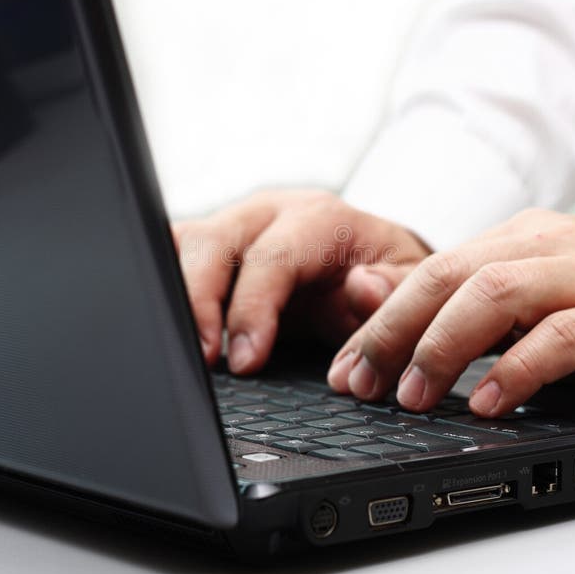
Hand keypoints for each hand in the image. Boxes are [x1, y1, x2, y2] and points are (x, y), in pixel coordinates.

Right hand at [173, 189, 430, 372]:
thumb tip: (362, 288)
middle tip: (204, 358)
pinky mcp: (213, 243)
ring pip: (185, 242)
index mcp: (319, 219)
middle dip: (200, 301)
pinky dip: (165, 282)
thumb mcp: (409, 284)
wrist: (369, 257)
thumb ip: (394, 290)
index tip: (247, 360)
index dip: (253, 308)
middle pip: (214, 241)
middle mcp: (270, 213)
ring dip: (176, 293)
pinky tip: (167, 321)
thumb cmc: (385, 274)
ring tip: (181, 348)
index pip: (273, 256)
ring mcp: (236, 224)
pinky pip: (175, 251)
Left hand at [327, 208, 574, 416]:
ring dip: (442, 347)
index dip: (381, 320)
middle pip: (452, 274)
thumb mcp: (519, 308)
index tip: (344, 370)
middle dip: (394, 331)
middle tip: (359, 385)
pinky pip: (564, 335)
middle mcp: (555, 245)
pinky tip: (485, 403)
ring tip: (409, 396)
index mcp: (524, 240)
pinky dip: (517, 368)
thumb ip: (452, 302)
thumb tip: (363, 291)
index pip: (432, 270)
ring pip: (497, 291)